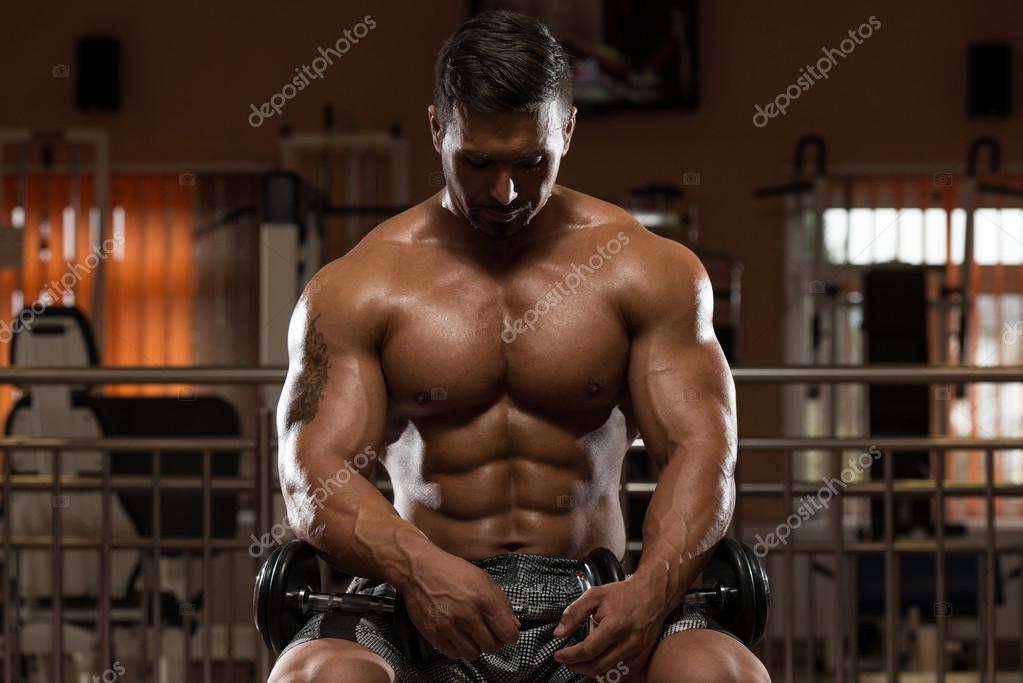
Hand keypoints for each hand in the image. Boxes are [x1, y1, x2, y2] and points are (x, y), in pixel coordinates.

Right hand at [398, 549, 519, 660]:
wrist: (420, 569)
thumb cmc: (452, 571)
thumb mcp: (483, 578)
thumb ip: (501, 602)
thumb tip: (514, 625)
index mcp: (484, 598)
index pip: (508, 633)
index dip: (510, 635)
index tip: (506, 633)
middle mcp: (467, 614)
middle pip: (492, 647)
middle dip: (493, 641)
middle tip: (487, 632)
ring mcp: (449, 626)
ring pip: (473, 654)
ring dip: (475, 646)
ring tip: (470, 633)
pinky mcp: (434, 634)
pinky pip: (454, 654)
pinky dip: (458, 648)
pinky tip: (456, 635)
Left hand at [552, 577, 667, 677]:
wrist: (652, 596)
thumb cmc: (624, 595)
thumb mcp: (595, 595)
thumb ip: (575, 613)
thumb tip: (560, 632)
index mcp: (616, 626)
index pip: (588, 650)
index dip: (570, 656)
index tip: (559, 655)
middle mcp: (629, 643)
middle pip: (597, 667)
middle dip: (577, 667)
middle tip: (567, 660)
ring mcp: (637, 653)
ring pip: (608, 675)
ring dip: (590, 672)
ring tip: (580, 662)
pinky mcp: (642, 659)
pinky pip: (621, 675)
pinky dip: (606, 673)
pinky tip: (597, 663)